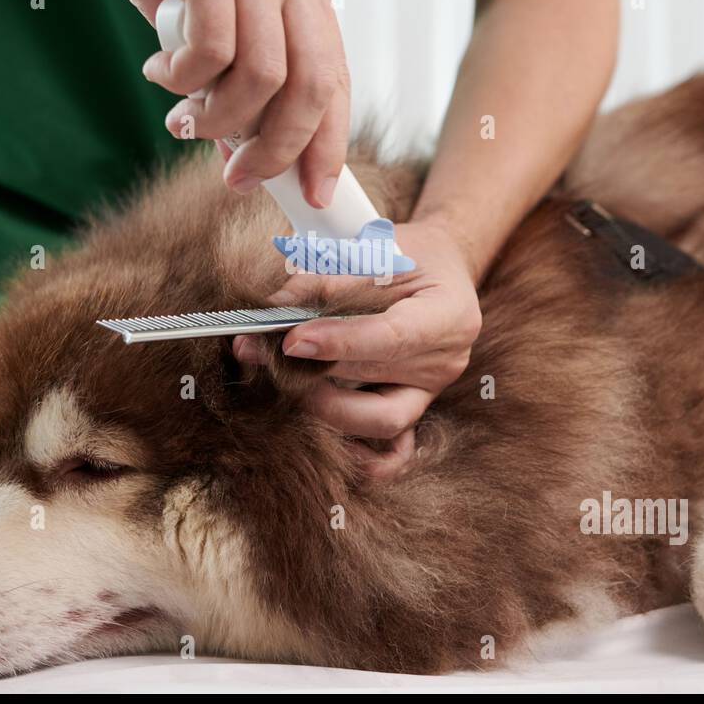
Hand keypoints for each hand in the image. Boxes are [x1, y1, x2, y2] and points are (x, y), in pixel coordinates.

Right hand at [48, 0, 349, 207]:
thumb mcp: (217, 23)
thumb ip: (238, 82)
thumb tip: (245, 156)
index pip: (337, 83)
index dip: (328, 146)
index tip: (314, 195)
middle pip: (311, 89)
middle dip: (276, 150)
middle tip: (239, 178)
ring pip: (262, 79)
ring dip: (218, 119)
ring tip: (183, 117)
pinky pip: (211, 51)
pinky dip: (184, 79)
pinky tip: (161, 70)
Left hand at [233, 220, 482, 477]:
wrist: (439, 268)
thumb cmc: (405, 253)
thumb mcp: (369, 250)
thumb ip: (323, 281)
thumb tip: (267, 310)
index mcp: (448, 313)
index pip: (393, 336)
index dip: (340, 342)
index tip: (291, 341)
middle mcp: (445, 361)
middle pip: (374, 377)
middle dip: (310, 368)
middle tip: (256, 348)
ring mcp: (431, 391)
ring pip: (375, 417)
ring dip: (320, 403)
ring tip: (276, 375)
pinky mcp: (413, 409)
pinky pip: (391, 451)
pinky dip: (358, 454)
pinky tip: (318, 432)